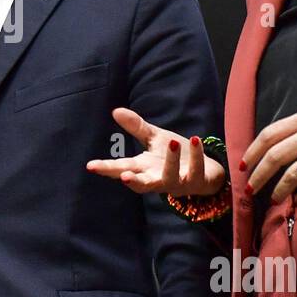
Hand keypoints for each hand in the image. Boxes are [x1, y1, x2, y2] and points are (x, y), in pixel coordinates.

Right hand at [85, 107, 225, 195]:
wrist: (205, 171)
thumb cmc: (174, 156)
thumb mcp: (154, 139)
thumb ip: (136, 127)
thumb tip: (115, 111)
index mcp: (144, 168)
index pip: (121, 169)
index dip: (106, 169)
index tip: (90, 166)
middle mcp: (158, 179)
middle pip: (142, 185)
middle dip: (133, 181)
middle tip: (123, 177)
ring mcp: (177, 182)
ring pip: (170, 178)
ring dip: (170, 162)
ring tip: (170, 142)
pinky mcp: (197, 180)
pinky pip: (196, 170)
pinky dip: (196, 155)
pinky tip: (195, 139)